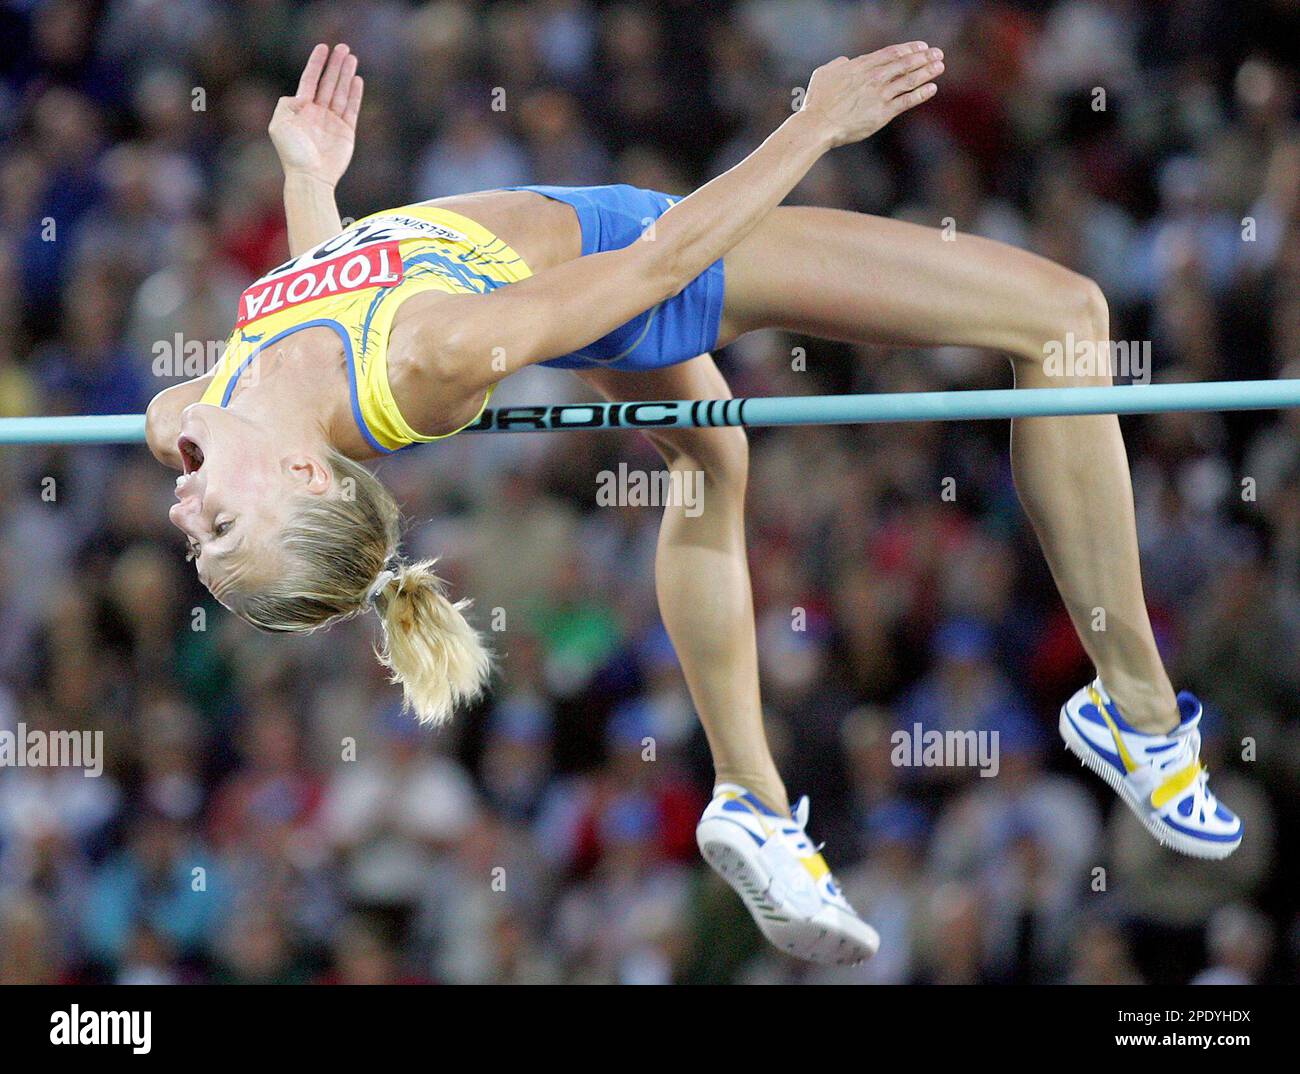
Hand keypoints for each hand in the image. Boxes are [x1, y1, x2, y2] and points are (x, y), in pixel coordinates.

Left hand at [269, 43, 363, 186]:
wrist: (310, 177)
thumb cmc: (292, 153)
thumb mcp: (279, 125)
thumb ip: (286, 105)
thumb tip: (300, 96)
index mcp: (301, 109)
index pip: (310, 80)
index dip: (317, 64)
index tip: (323, 47)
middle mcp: (318, 113)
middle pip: (328, 83)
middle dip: (336, 65)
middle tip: (344, 47)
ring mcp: (333, 122)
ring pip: (340, 92)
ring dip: (346, 75)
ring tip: (352, 58)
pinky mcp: (346, 132)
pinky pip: (351, 109)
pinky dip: (354, 94)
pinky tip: (357, 80)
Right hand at [800, 42, 943, 147]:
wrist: (818, 124)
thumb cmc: (817, 102)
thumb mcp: (823, 74)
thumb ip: (837, 64)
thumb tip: (845, 60)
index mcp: (861, 66)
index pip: (892, 53)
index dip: (909, 48)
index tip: (921, 46)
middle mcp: (874, 77)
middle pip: (904, 63)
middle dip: (923, 57)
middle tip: (937, 53)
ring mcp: (880, 95)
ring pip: (909, 79)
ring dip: (927, 71)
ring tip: (939, 66)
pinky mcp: (883, 113)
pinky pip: (907, 101)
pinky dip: (921, 94)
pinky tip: (932, 88)